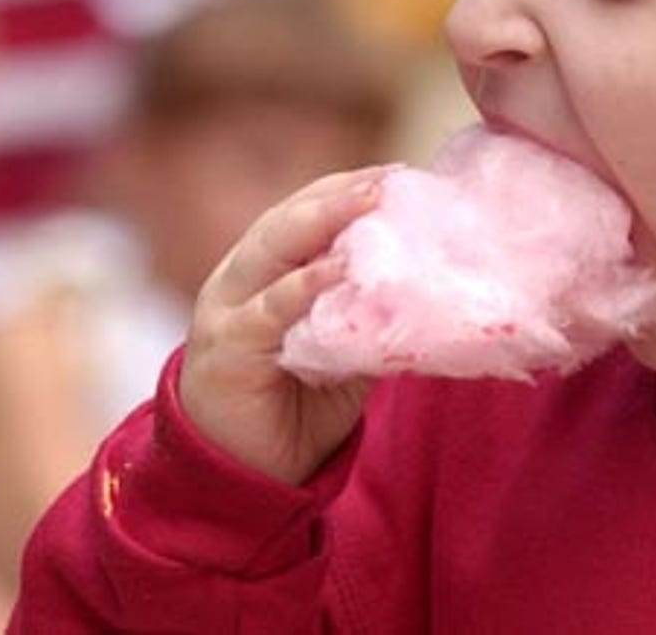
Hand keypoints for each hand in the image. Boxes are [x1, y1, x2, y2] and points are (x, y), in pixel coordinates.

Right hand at [178, 166, 392, 483]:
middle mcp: (238, 280)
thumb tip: (430, 282)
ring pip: (272, 250)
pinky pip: (268, 310)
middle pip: (287, 220)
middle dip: (339, 194)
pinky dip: (304, 286)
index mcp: (263, 272)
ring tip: (369, 201)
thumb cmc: (295, 410)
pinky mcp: (225, 351)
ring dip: (323, 221)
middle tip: (389, 178)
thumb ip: (369, 314)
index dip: (347, 189)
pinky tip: (339, 270)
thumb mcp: (344, 353)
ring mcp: (226, 312)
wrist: (246, 482)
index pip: (304, 213)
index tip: (398, 173)